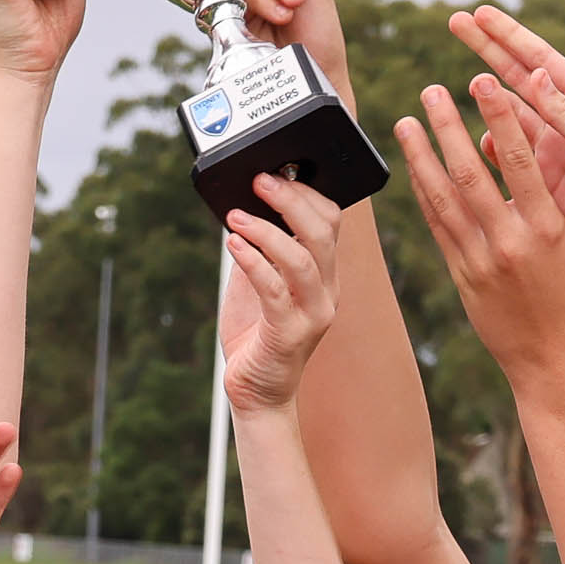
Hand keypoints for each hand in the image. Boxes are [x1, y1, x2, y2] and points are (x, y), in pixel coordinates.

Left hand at [221, 176, 345, 418]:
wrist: (255, 392)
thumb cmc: (255, 334)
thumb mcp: (258, 281)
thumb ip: (259, 248)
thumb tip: (243, 204)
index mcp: (323, 275)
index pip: (330, 221)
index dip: (307, 191)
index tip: (276, 171)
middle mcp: (325, 292)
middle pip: (322, 233)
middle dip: (292, 200)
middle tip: (260, 181)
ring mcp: (312, 315)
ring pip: (303, 259)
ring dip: (268, 230)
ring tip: (236, 216)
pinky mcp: (289, 335)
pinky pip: (274, 290)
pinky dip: (253, 262)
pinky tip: (234, 245)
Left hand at [391, 81, 564, 373]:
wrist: (557, 358)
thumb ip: (543, 195)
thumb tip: (523, 144)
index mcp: (547, 227)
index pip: (521, 161)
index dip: (499, 118)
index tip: (484, 82)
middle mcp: (511, 242)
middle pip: (470, 175)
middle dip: (446, 129)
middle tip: (430, 91)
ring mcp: (481, 262)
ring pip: (443, 200)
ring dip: (421, 157)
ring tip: (406, 121)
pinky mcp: (462, 278)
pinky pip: (438, 227)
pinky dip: (424, 193)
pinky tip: (413, 167)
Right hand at [447, 0, 564, 268]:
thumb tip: (536, 74)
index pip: (541, 59)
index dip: (508, 36)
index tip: (480, 14)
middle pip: (519, 75)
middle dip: (488, 48)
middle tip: (456, 21)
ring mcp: (552, 146)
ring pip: (509, 113)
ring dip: (486, 97)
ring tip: (464, 84)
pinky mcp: (541, 175)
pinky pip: (508, 152)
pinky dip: (490, 142)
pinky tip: (475, 137)